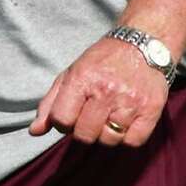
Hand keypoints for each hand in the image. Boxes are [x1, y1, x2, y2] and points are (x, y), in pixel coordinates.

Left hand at [29, 37, 169, 148]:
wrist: (144, 44)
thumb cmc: (103, 62)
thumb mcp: (72, 74)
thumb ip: (50, 103)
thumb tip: (34, 131)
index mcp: (82, 79)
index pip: (61, 120)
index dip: (63, 123)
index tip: (71, 115)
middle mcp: (106, 90)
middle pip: (84, 135)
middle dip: (84, 131)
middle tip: (92, 117)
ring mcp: (130, 101)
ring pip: (108, 141)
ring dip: (107, 134)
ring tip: (110, 116)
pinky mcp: (151, 109)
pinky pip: (133, 142)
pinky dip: (128, 137)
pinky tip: (126, 121)